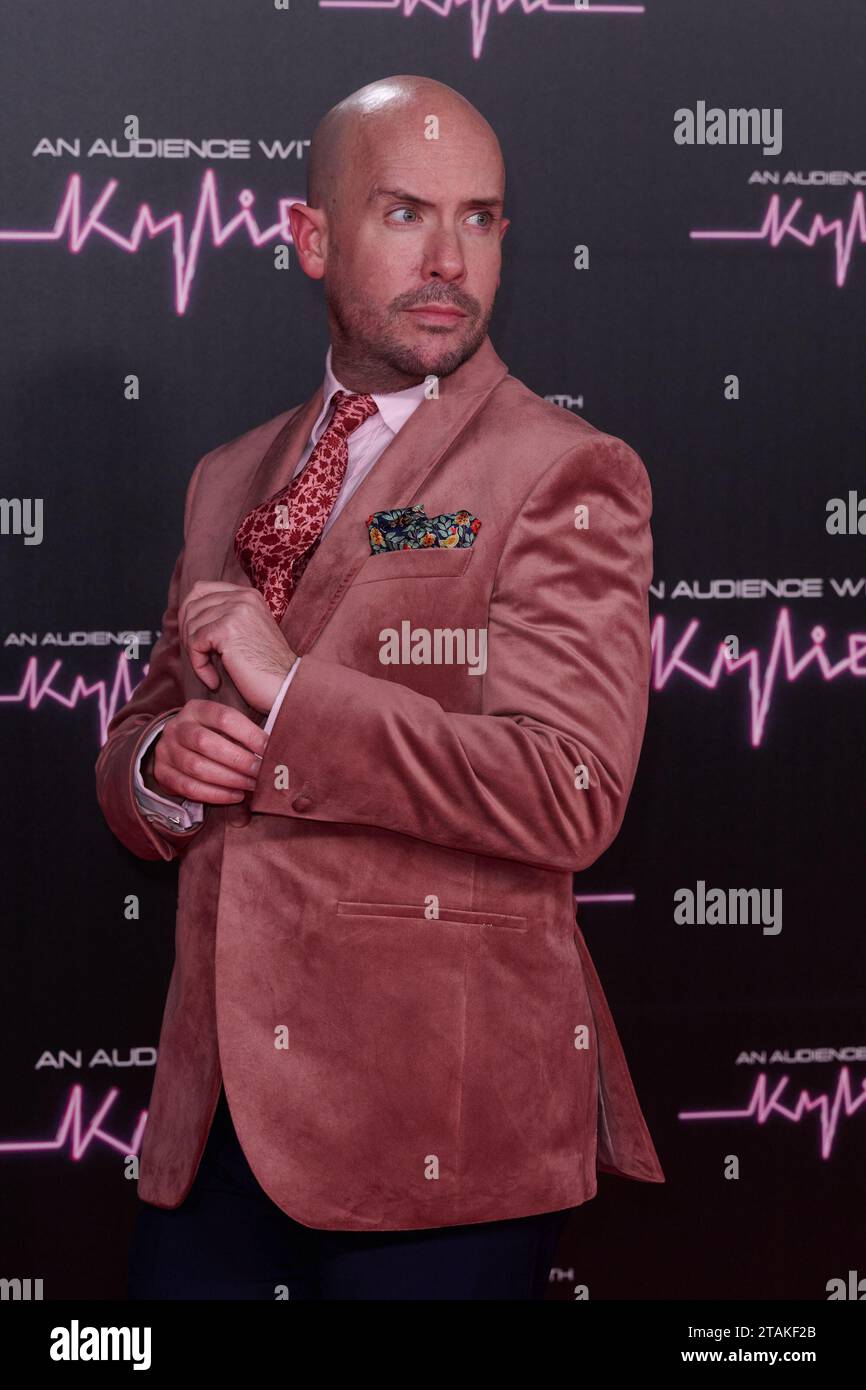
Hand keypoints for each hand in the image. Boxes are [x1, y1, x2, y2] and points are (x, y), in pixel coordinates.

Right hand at [144, 699, 269, 805]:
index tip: (269, 749)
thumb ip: (247, 732)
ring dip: (230, 780)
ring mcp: (166, 750)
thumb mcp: (226, 725)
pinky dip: (216, 795)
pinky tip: (236, 795)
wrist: (177, 746)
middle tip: (261, 772)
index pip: (224, 717)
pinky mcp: (162, 773)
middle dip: (239, 760)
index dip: (249, 734)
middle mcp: (177, 727)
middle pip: (206, 743)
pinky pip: (189, 788)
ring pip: (197, 767)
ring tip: (252, 785)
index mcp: (196, 708)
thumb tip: (279, 743)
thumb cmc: (214, 735)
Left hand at [179, 580, 296, 712]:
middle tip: (199, 659)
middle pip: (192, 606)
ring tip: (209, 671)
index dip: (189, 612)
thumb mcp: (248, 632)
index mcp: (248, 595)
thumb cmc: (267, 668)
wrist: (286, 685)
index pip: (201, 589)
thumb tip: (188, 617)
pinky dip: (198, 665)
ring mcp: (235, 611)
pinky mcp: (226, 629)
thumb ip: (225, 617)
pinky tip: (212, 679)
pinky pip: (195, 643)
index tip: (192, 637)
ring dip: (194, 653)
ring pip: (191, 625)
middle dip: (188, 635)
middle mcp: (242, 597)